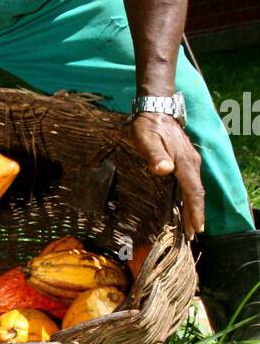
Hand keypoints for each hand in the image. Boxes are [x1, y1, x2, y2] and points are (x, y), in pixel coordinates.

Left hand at [128, 113, 204, 239]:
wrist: (155, 108)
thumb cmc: (148, 126)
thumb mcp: (146, 139)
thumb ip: (154, 155)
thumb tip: (164, 170)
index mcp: (184, 162)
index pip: (193, 191)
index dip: (195, 210)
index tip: (197, 228)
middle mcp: (191, 163)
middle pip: (197, 193)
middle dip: (196, 214)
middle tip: (193, 234)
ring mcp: (189, 161)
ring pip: (195, 188)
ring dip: (194, 207)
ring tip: (191, 226)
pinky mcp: (184, 159)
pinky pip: (190, 183)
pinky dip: (190, 197)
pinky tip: (185, 204)